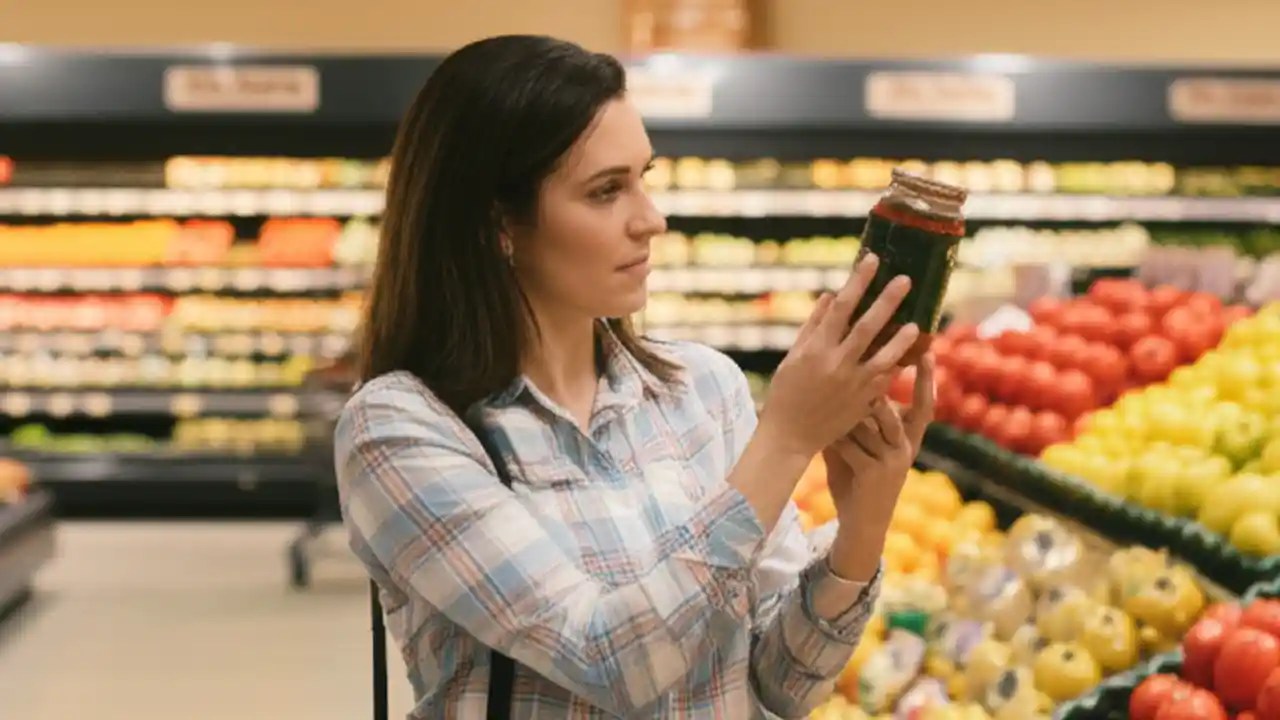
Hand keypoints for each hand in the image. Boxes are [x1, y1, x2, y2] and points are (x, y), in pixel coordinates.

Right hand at [757, 253, 918, 460]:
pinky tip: (909, 354)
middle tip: (906, 280)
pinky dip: (897, 365)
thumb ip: (813, 326)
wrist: (790, 436)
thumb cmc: (786, 393)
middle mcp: (835, 364)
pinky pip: (886, 379)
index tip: (873, 260)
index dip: (858, 281)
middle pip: (867, 326)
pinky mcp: (863, 402)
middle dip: (888, 301)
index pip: (841, 307)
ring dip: (902, 338)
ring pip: (885, 355)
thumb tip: (832, 295)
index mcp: (815, 349)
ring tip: (916, 323)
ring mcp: (852, 385)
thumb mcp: (793, 357)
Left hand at [824, 354, 934, 526]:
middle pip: (904, 409)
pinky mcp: (874, 474)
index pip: (925, 404)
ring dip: (853, 410)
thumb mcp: (863, 444)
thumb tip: (845, 377)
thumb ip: (859, 417)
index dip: (928, 379)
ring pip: (872, 423)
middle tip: (886, 356)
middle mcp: (906, 448)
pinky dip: (836, 437)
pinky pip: (853, 445)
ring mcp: (892, 462)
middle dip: (892, 384)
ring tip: (838, 389)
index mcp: (909, 440)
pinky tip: (821, 430)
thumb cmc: (859, 477)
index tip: (928, 350)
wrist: (860, 523)